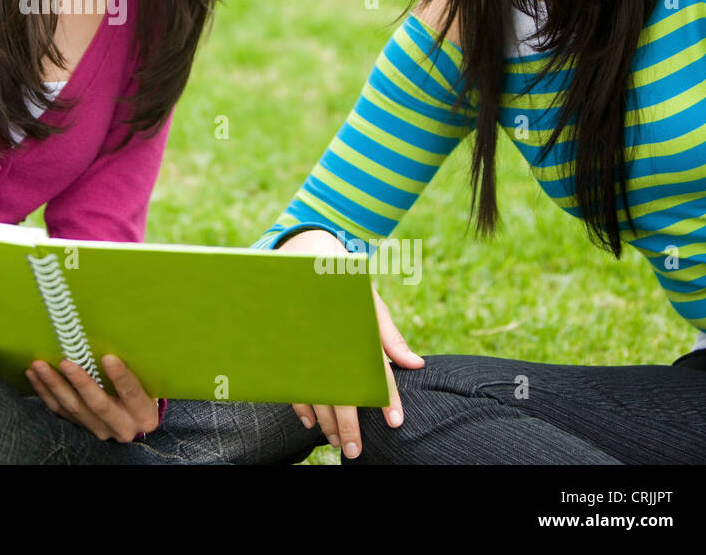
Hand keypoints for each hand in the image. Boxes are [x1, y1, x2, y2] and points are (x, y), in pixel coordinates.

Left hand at [25, 354, 160, 442]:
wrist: (136, 414)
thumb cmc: (142, 386)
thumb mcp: (145, 379)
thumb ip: (134, 366)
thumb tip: (115, 335)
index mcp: (143, 414)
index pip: (132, 393)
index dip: (120, 377)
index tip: (108, 358)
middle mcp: (123, 427)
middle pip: (98, 404)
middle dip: (80, 382)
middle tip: (65, 362)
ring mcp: (100, 430)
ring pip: (74, 408)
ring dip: (54, 385)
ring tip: (40, 365)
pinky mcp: (82, 427)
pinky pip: (60, 410)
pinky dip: (45, 392)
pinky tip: (34, 375)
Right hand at [276, 229, 424, 459]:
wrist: (305, 253)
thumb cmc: (345, 282)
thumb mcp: (371, 304)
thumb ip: (390, 337)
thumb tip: (416, 365)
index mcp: (356, 331)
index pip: (375, 371)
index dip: (386, 399)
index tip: (395, 422)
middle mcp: (331, 344)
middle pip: (341, 394)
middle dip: (349, 427)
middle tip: (355, 451)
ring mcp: (307, 347)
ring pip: (317, 395)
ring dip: (326, 422)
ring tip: (336, 440)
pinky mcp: (289, 347)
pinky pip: (294, 383)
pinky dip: (301, 405)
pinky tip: (310, 421)